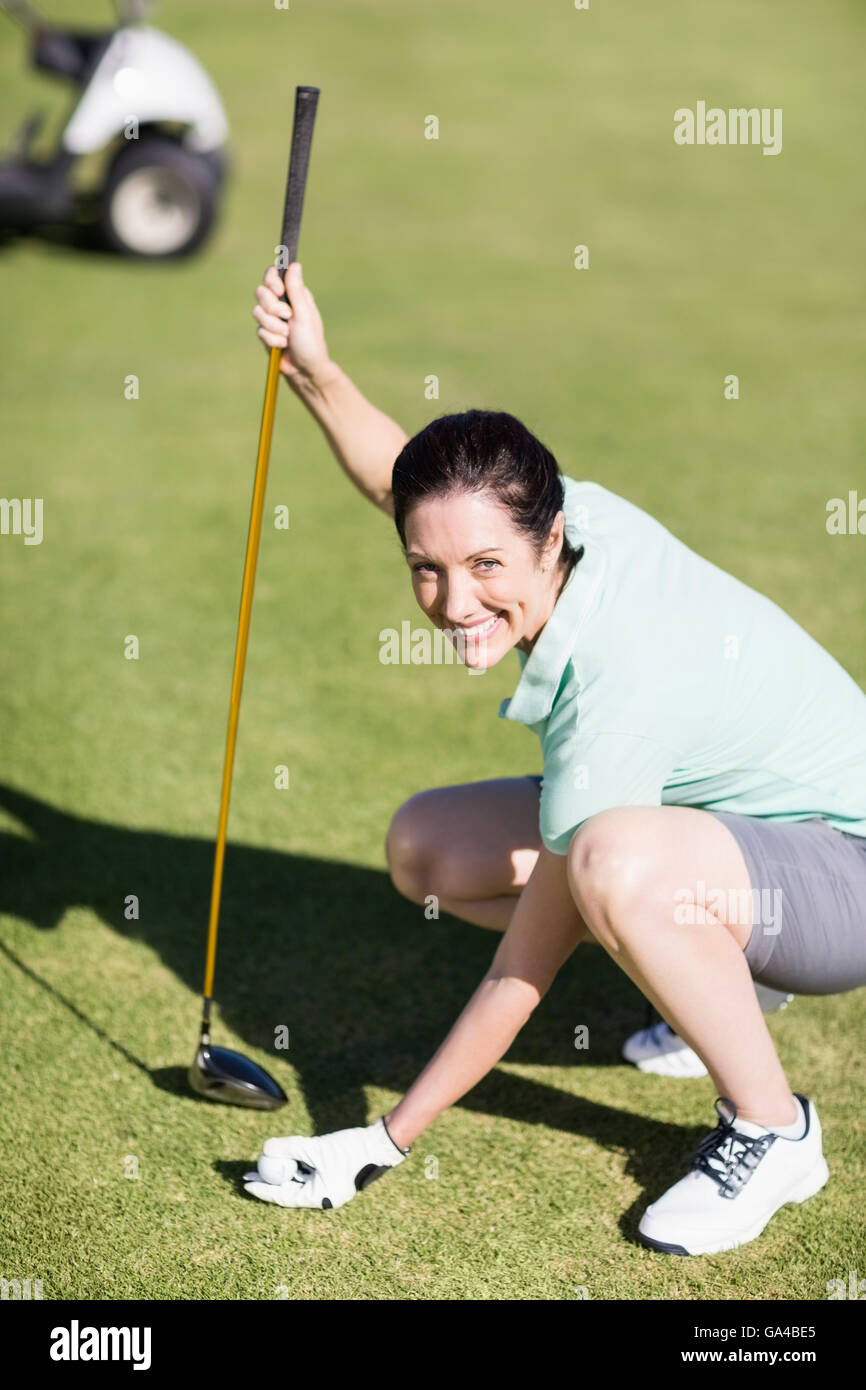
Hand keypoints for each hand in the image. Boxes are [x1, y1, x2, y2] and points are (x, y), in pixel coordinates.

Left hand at [243, 1116, 408, 1209]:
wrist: (379, 1143)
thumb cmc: (349, 1150)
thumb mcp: (316, 1148)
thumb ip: (290, 1148)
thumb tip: (265, 1148)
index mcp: (319, 1197)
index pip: (284, 1196)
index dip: (263, 1190)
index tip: (246, 1184)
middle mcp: (322, 1195)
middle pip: (288, 1189)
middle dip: (269, 1180)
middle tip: (248, 1175)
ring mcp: (327, 1184)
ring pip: (297, 1179)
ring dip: (282, 1170)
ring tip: (263, 1162)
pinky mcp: (331, 1173)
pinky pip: (308, 1172)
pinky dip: (296, 1164)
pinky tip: (284, 1154)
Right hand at [252, 262, 330, 382]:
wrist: (304, 369)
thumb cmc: (310, 342)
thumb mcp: (304, 314)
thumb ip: (296, 290)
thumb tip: (294, 264)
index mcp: (294, 295)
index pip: (273, 275)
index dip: (271, 280)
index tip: (278, 290)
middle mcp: (282, 304)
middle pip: (261, 292)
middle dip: (272, 307)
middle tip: (287, 316)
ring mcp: (272, 319)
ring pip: (257, 312)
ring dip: (273, 326)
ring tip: (287, 336)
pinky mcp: (266, 332)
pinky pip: (259, 330)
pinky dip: (272, 339)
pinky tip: (283, 345)